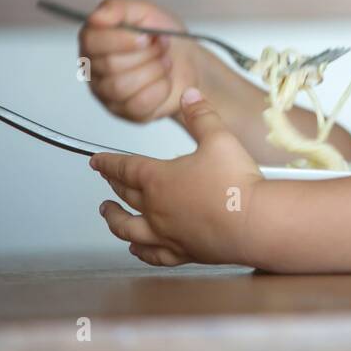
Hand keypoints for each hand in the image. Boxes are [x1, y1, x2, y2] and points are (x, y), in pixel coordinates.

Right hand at [79, 0, 202, 122]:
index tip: (146, 36)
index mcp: (93, 40)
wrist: (187, 60)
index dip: (122, 39)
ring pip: (121, 87)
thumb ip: (118, 8)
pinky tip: (165, 80)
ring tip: (165, 62)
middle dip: (146, 54)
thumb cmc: (162, 35)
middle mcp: (94, 68)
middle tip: (162, 46)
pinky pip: (138, 104)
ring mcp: (107, 93)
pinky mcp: (126, 111)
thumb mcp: (144, 11)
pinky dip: (160, 89)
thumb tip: (97, 17)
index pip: (91, 42)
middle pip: (110, 66)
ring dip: (154, 71)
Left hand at [92, 88, 264, 266]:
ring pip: (128, 228)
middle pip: (125, 195)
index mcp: (159, 179)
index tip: (96, 161)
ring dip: (114, 220)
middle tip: (106, 180)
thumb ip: (202, 116)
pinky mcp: (182, 252)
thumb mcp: (219, 139)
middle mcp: (156, 208)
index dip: (107, 162)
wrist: (254, 223)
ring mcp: (166, 233)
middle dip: (112, 185)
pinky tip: (136, 250)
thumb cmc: (235, 184)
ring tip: (108, 214)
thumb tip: (190, 96)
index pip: (124, 167)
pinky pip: (152, 254)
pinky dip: (139, 251)